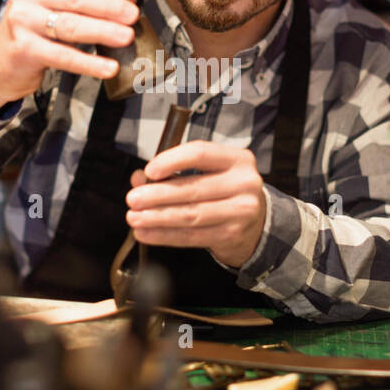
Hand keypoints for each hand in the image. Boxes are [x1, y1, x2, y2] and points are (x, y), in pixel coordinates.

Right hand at [0, 0, 140, 118]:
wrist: (1, 64)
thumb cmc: (37, 31)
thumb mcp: (57, 7)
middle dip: (109, 6)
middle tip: (132, 15)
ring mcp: (22, 21)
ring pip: (71, 25)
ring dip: (103, 31)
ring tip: (127, 37)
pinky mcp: (24, 49)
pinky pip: (64, 56)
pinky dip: (90, 63)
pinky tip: (109, 67)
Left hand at [125, 141, 266, 268]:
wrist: (256, 223)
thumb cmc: (225, 191)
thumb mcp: (206, 173)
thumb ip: (173, 172)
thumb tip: (138, 179)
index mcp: (237, 159)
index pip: (200, 153)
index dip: (172, 161)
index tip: (149, 171)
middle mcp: (244, 183)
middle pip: (193, 188)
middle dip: (157, 195)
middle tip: (132, 199)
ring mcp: (241, 211)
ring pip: (191, 215)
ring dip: (157, 218)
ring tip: (135, 218)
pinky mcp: (232, 235)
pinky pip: (192, 236)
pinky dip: (165, 235)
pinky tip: (147, 233)